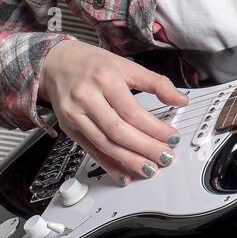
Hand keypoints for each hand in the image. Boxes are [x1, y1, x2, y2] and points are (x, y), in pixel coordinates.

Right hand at [39, 39, 188, 182]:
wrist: (55, 63)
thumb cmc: (93, 64)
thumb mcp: (126, 65)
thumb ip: (156, 82)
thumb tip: (181, 99)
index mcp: (105, 80)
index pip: (133, 112)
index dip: (155, 129)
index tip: (172, 138)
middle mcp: (86, 98)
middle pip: (118, 131)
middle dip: (144, 148)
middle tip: (165, 157)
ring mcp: (75, 115)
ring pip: (104, 143)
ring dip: (128, 161)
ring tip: (149, 169)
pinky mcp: (68, 128)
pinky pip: (90, 150)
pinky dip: (108, 165)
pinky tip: (123, 174)